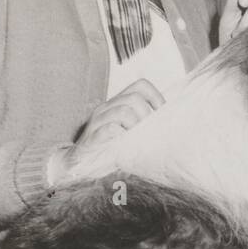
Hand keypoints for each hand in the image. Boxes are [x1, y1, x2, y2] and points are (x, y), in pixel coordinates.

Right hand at [49, 79, 163, 183]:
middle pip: (134, 98)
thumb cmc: (109, 146)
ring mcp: (97, 121)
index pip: (140, 85)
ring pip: (123, 111)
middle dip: (147, 115)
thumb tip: (170, 122)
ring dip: (136, 126)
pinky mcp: (91, 137)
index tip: (161, 114)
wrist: (77, 163)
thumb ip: (143, 123)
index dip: (155, 97)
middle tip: (148, 132)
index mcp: (117, 103)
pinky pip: (110, 129)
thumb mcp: (128, 131)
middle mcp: (106, 108)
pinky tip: (124, 145)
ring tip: (137, 139)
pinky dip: (122, 136)